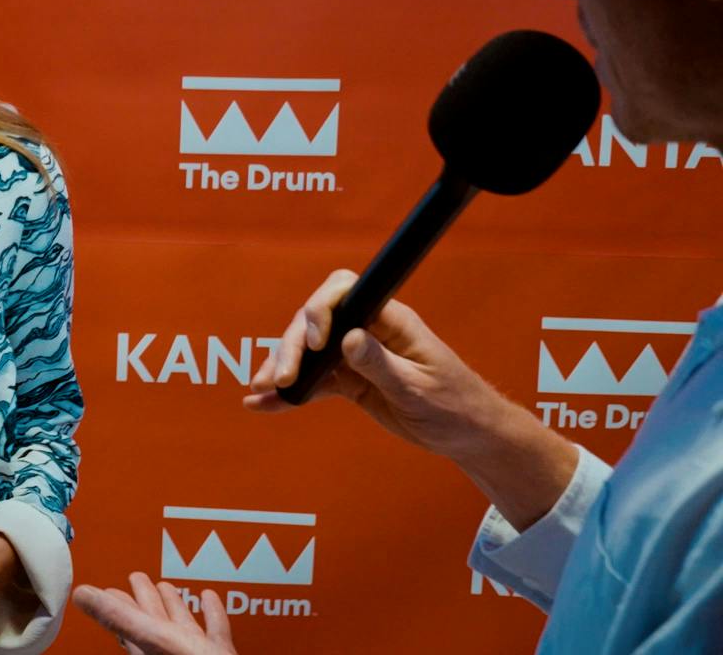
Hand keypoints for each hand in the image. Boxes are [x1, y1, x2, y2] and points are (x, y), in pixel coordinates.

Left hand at [72, 574, 234, 654]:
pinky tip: (209, 597)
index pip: (127, 621)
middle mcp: (170, 650)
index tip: (108, 588)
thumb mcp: (153, 638)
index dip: (117, 603)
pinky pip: (216, 631)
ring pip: (183, 625)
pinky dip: (212, 613)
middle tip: (137, 577)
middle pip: (153, 620)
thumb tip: (81, 595)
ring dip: (176, 606)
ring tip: (167, 587)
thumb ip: (118, 617)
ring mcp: (195, 652)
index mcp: (150, 645)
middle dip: (145, 599)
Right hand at [244, 269, 579, 528]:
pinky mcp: (350, 380)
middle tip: (280, 378)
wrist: (468, 435)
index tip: (314, 342)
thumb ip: (380, 364)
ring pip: (308, 351)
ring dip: (282, 368)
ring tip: (262, 390)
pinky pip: (314, 381)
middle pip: (315, 323)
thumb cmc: (455, 406)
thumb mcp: (418, 388)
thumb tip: (348, 339)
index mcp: (390, 321)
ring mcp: (356, 355)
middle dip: (292, 346)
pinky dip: (290, 392)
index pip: (345, 293)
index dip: (320, 310)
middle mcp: (368, 330)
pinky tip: (264, 404)